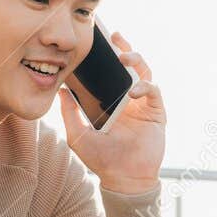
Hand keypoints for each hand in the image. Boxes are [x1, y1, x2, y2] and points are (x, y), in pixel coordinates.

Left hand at [60, 31, 164, 193]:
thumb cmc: (101, 160)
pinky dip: (145, 87)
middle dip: (124, 48)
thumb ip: (69, 113)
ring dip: (136, 61)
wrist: (123, 179)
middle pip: (129, 66)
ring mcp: (143, 105)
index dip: (106, 56)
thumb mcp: (78, 135)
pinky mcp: (156, 113)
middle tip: (115, 37)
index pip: (110, 73)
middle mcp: (128, 99)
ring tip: (124, 58)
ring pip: (144, 73)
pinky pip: (154, 91)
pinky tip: (133, 91)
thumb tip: (60, 90)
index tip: (98, 40)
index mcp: (110, 101)